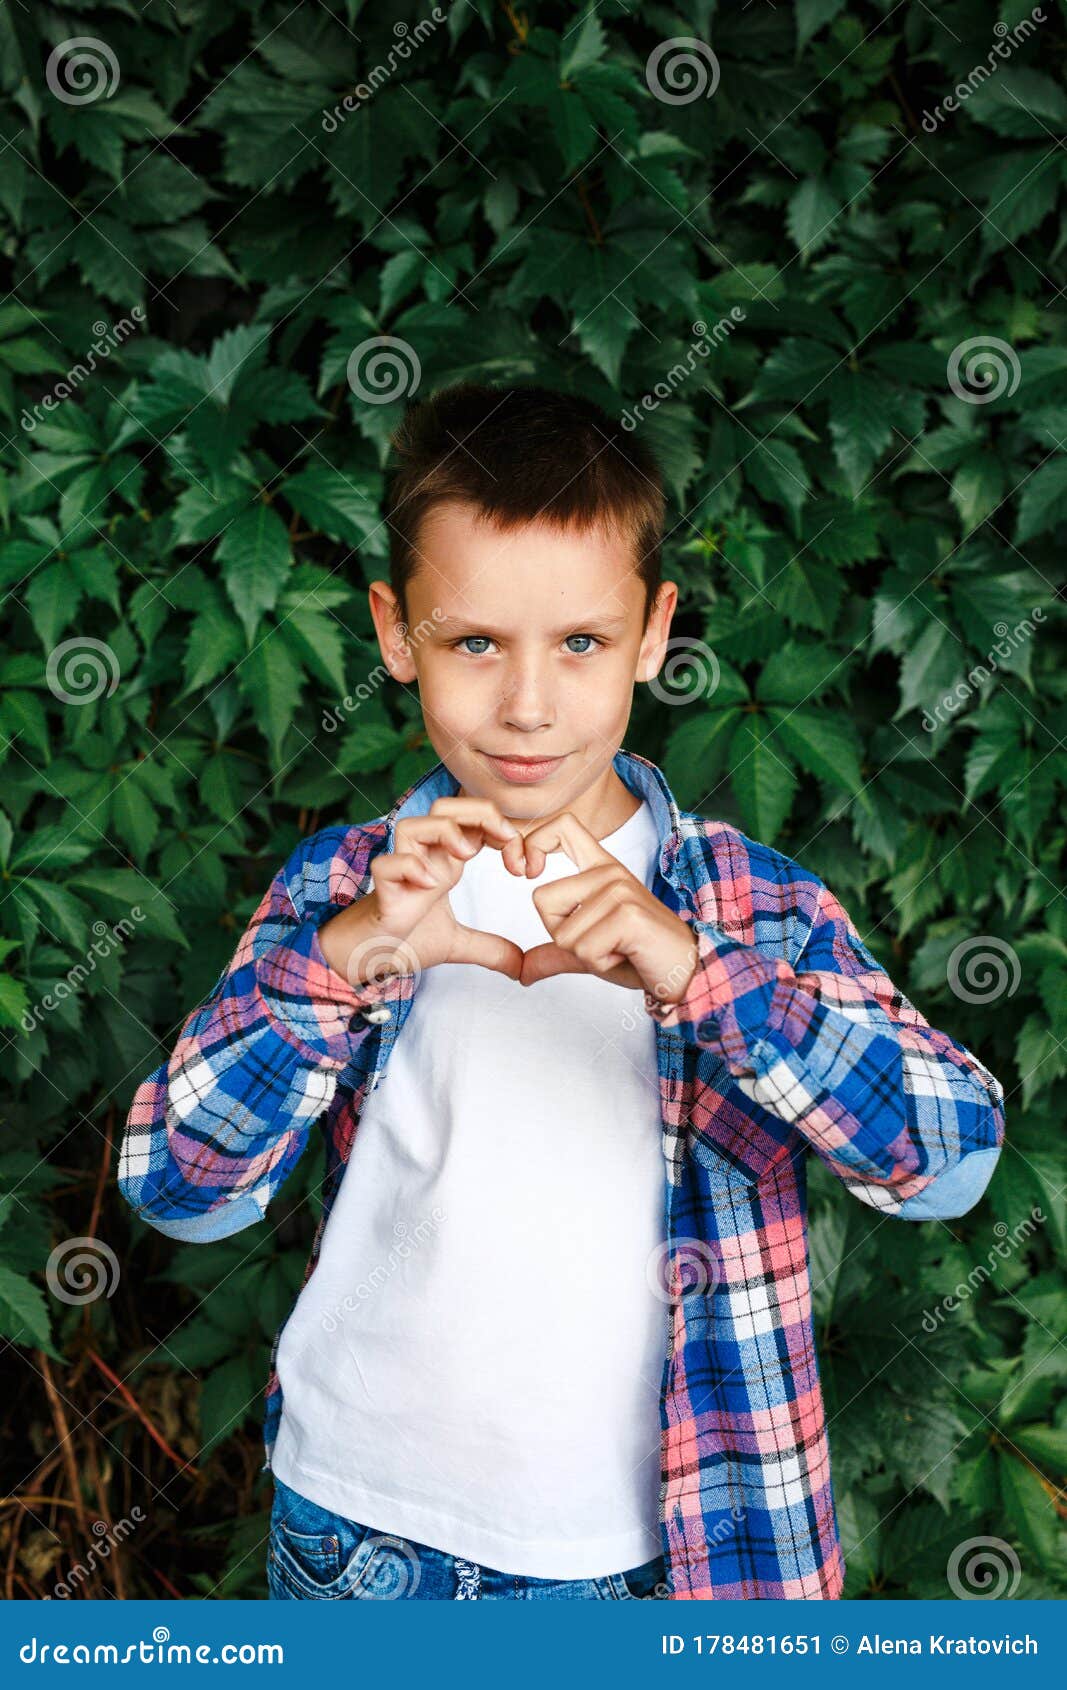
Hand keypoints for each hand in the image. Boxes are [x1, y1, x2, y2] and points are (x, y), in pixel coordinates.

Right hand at [319, 797, 528, 986]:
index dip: (502, 828)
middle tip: (506, 839)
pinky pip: (386, 865)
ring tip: (467, 856)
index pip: (473, 819)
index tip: (523, 864)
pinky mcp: (383, 892)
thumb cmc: (407, 937)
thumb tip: (523, 967)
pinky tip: (429, 887)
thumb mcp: (459, 944)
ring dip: (443, 831)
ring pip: (412, 824)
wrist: (369, 957)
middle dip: (479, 812)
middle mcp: (424, 859)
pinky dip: (408, 868)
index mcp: (444, 861)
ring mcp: (402, 872)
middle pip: (445, 807)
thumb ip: (492, 950)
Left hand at [518, 810, 698, 1002]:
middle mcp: (610, 873)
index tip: (527, 870)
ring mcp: (620, 890)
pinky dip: (601, 963)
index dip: (534, 841)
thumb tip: (522, 971)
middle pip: (542, 898)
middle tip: (601, 941)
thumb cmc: (641, 956)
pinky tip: (628, 954)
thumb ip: (556, 952)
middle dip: (562, 935)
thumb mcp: (591, 951)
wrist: (686, 972)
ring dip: (586, 955)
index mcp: (601, 869)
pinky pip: (584, 949)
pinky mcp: (628, 914)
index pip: (562, 827)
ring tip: (619, 948)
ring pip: (563, 933)